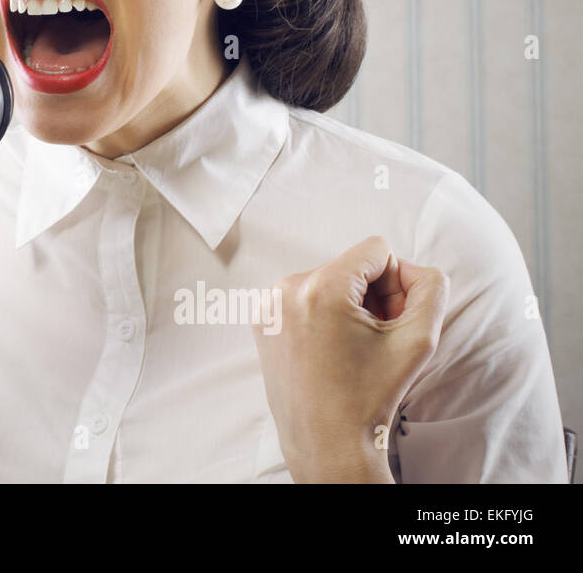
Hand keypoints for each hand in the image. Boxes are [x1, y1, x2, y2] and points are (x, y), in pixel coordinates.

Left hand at [251, 236, 449, 481]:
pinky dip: (324, 314)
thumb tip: (412, 268)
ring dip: (349, 305)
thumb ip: (431, 288)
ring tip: (354, 347)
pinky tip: (332, 349)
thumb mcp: (419, 339)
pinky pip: (304, 297)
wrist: (327, 444)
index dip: (397, 282)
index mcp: (321, 288)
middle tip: (377, 339)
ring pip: (328, 280)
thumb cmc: (372, 395)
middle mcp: (286, 289)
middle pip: (350, 264)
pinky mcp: (262, 320)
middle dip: (372, 295)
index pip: (376, 249)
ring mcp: (268, 305)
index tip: (392, 319)